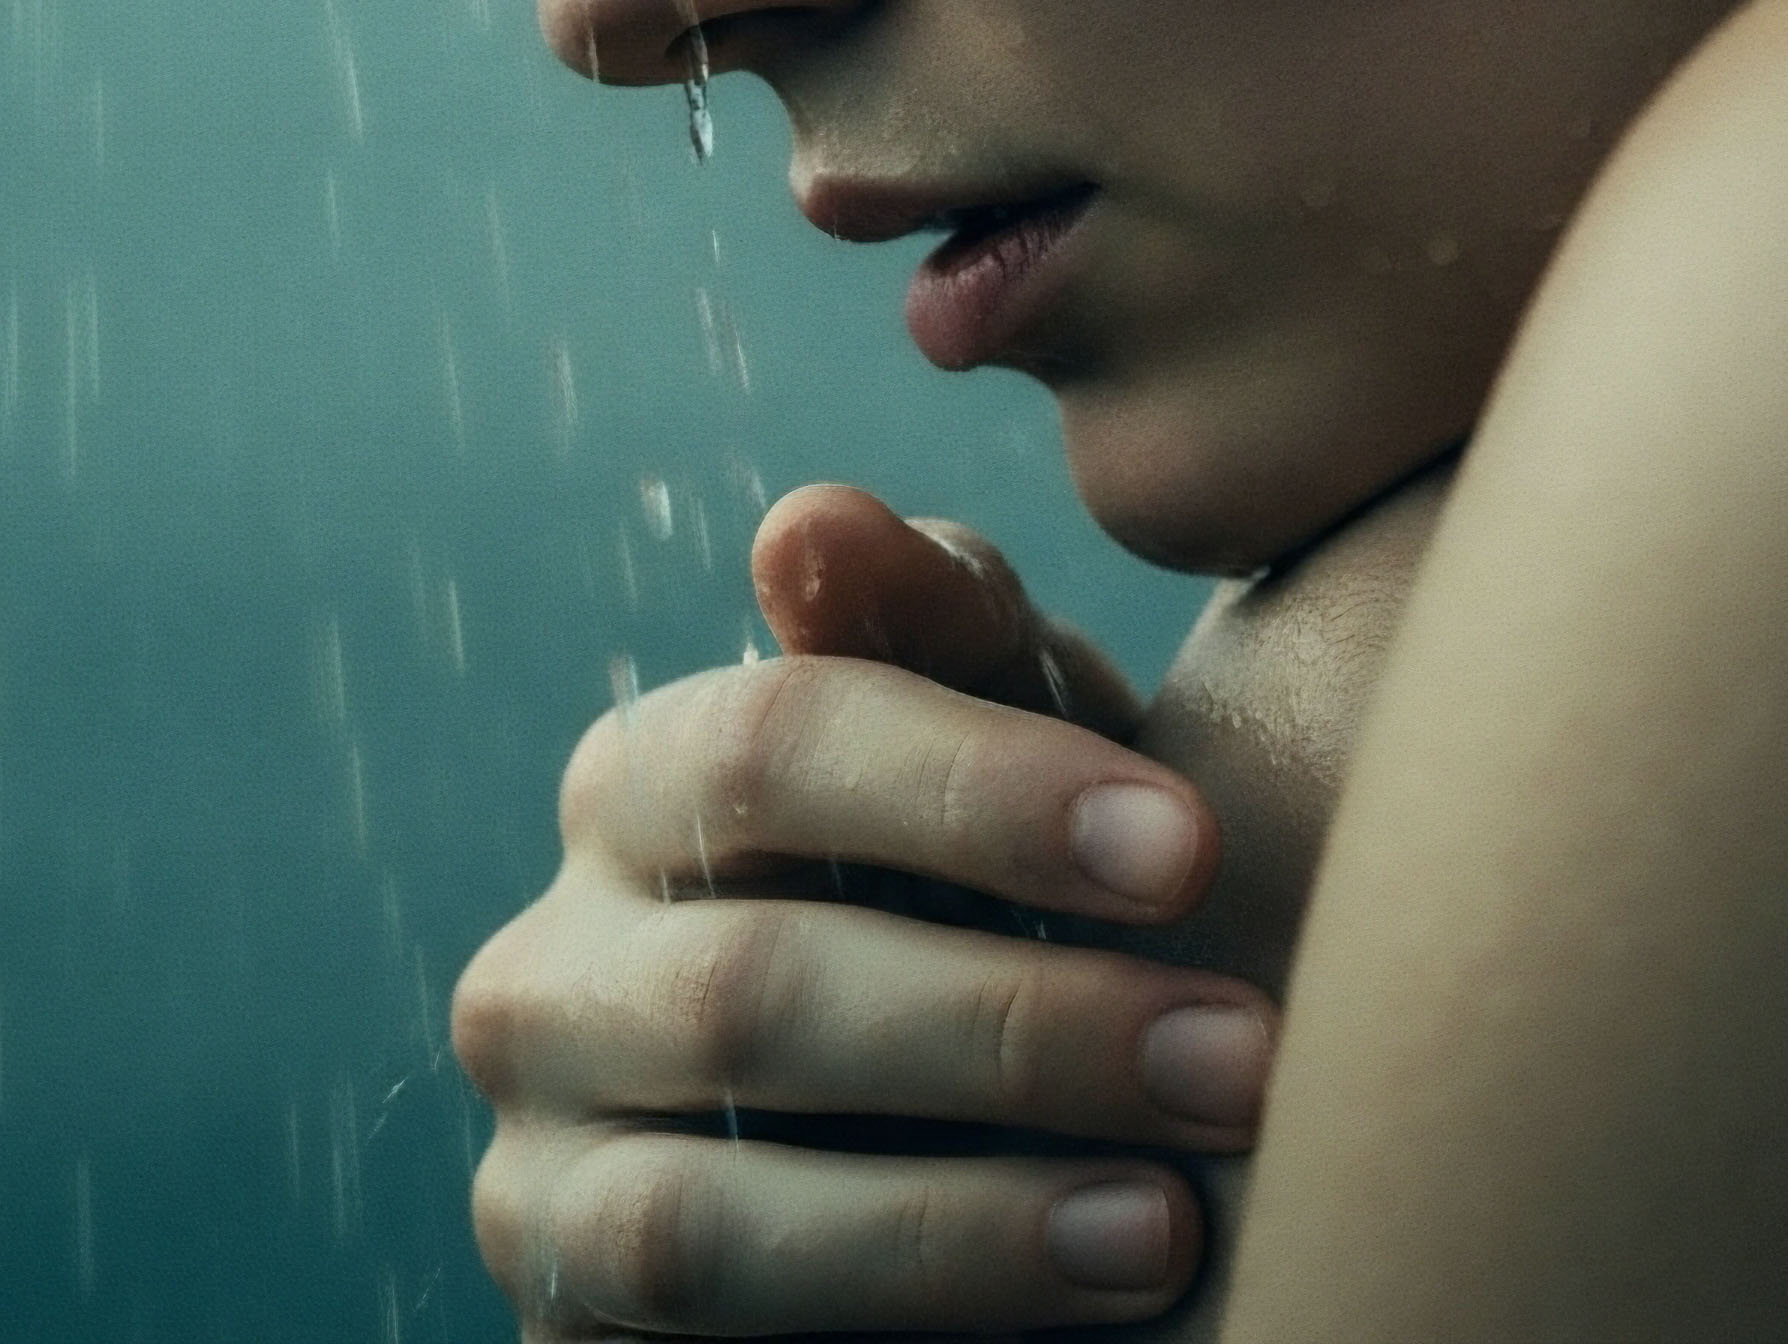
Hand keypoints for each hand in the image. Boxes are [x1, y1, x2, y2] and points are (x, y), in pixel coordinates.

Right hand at [452, 484, 1280, 1337]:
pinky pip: (700, 1333)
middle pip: (753, 989)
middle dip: (1022, 1028)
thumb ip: (941, 631)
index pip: (775, 748)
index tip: (1194, 845)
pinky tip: (1087, 1310)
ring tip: (1171, 1226)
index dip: (982, 793)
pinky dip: (904, 1315)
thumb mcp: (1010, 755)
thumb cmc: (1002, 902)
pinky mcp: (570, 1316)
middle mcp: (552, 967)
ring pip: (706, 1205)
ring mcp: (539, 1164)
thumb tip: (810, 525)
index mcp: (647, 783)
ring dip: (962, 1222)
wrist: (954, 1153)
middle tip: (1248, 1059)